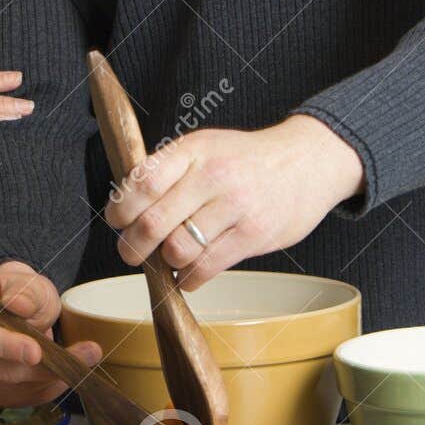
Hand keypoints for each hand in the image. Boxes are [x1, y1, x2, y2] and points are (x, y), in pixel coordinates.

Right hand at [0, 260, 101, 405]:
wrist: (19, 309)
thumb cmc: (17, 292)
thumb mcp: (24, 280)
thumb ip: (22, 289)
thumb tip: (18, 304)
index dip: (5, 347)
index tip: (35, 351)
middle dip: (40, 368)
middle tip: (77, 360)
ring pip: (17, 388)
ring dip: (52, 376)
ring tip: (85, 356)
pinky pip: (26, 399)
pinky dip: (50, 386)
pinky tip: (64, 368)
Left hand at [104, 115, 364, 290]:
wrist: (308, 162)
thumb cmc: (246, 159)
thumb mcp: (206, 146)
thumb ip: (168, 170)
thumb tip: (124, 207)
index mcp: (194, 150)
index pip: (142, 183)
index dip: (120, 209)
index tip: (116, 221)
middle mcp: (213, 175)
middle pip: (153, 222)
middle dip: (132, 246)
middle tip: (131, 252)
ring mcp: (236, 206)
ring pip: (178, 250)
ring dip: (165, 262)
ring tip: (167, 259)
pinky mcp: (254, 234)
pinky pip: (206, 267)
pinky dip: (188, 278)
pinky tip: (188, 273)